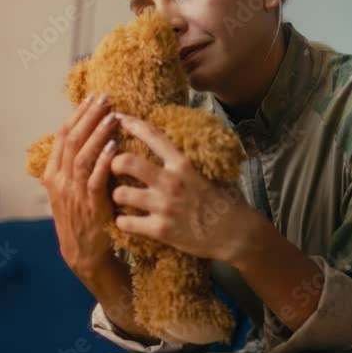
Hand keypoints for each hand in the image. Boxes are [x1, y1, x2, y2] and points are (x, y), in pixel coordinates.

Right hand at [41, 93, 119, 278]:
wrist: (83, 252)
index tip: (93, 98)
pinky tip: (114, 146)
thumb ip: (76, 166)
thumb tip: (90, 136)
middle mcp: (60, 181)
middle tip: (105, 98)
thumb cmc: (82, 216)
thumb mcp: (71, 189)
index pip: (63, 136)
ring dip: (98, 133)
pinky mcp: (90, 205)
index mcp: (53, 174)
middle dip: (89, 116)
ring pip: (82, 155)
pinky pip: (95, 179)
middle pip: (71, 140)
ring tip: (112, 116)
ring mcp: (73, 193)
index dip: (78, 115)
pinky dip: (103, 161)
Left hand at [110, 113, 255, 264]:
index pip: (153, 136)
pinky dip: (123, 221)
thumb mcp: (210, 173)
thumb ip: (188, 162)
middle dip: (114, 163)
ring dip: (117, 195)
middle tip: (115, 168)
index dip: (132, 124)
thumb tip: (173, 146)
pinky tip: (128, 220)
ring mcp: (164, 207)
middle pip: (125, 163)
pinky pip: (125, 222)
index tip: (119, 118)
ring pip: (120, 193)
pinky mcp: (160, 230)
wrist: (237, 235)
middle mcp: (171, 182)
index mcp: (184, 164)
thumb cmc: (227, 202)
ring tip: (122, 197)